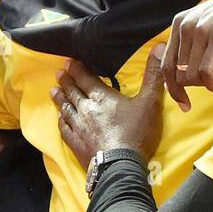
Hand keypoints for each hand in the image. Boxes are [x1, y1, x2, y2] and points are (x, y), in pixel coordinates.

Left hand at [53, 48, 165, 167]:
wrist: (120, 165)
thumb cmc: (136, 132)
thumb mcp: (150, 102)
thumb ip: (154, 75)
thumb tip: (159, 46)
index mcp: (102, 97)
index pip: (85, 79)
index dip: (77, 69)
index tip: (69, 62)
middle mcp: (86, 109)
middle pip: (72, 92)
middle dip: (66, 81)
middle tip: (59, 73)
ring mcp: (78, 128)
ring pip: (65, 109)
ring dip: (59, 98)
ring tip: (53, 90)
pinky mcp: (76, 145)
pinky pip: (64, 130)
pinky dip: (61, 121)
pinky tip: (59, 119)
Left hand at [160, 0, 212, 109]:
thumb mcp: (207, 26)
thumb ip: (192, 46)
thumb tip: (183, 79)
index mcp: (179, 23)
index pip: (166, 65)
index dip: (174, 89)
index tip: (185, 103)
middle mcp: (185, 26)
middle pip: (180, 74)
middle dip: (199, 86)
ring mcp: (201, 31)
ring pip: (193, 76)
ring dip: (212, 83)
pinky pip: (207, 73)